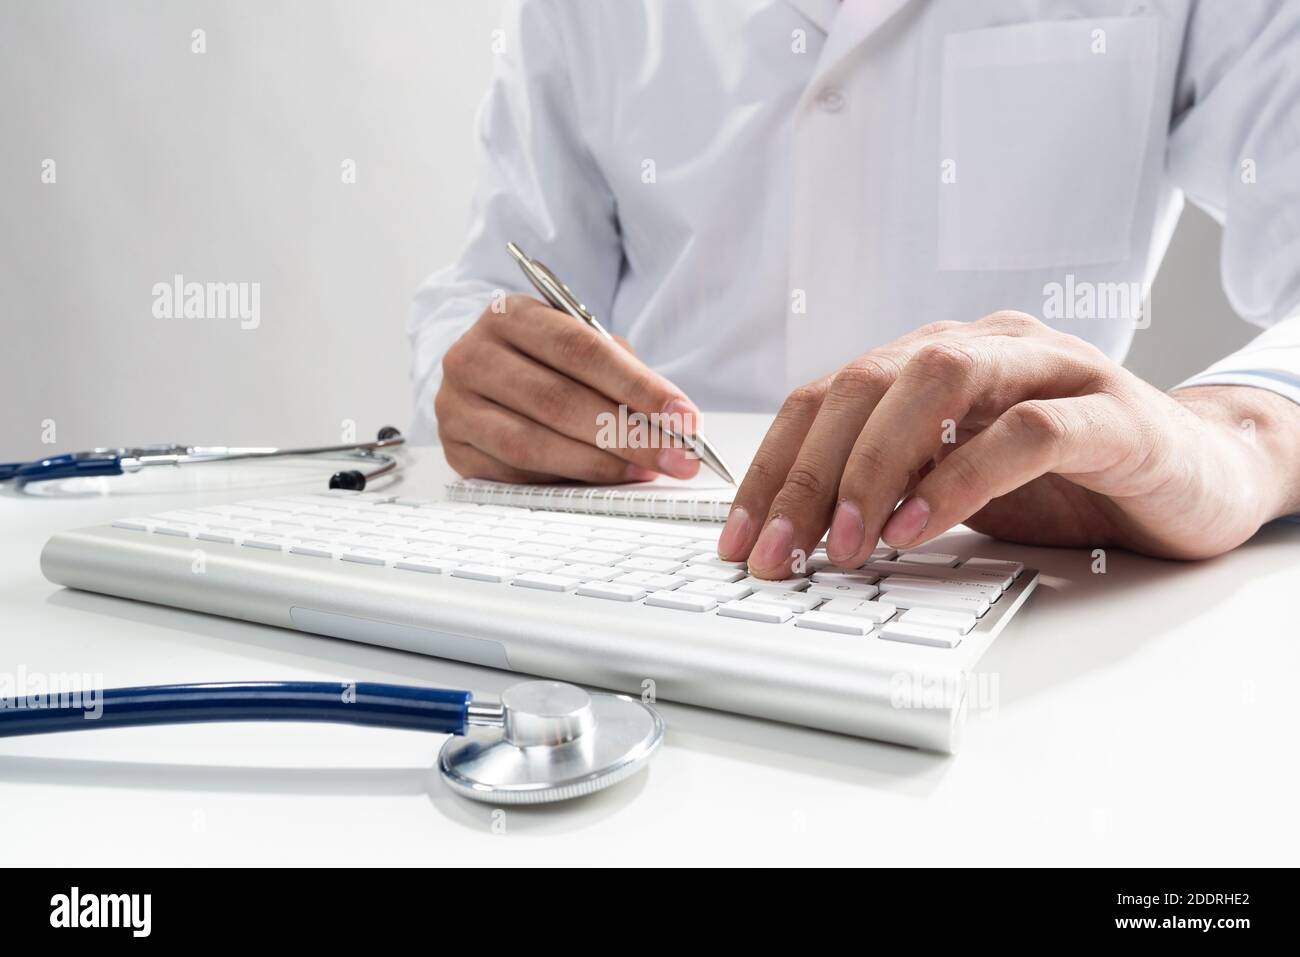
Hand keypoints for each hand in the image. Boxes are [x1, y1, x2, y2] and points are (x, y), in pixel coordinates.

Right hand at [436, 296, 701, 482]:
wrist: (483, 375)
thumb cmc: (544, 361)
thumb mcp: (579, 346)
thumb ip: (620, 372)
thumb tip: (673, 422)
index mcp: (509, 315)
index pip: (579, 350)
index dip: (637, 386)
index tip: (684, 417)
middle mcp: (471, 355)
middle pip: (557, 400)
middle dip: (628, 434)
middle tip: (678, 457)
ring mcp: (455, 405)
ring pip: (533, 443)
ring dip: (599, 464)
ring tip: (646, 471)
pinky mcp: (453, 449)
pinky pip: (514, 474)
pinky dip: (564, 481)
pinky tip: (603, 483)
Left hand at [719, 311, 1299, 577]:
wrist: (1197, 476)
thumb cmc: (1065, 481)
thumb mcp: (955, 483)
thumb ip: (889, 487)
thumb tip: (796, 536)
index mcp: (934, 360)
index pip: (829, 396)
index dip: (774, 466)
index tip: (739, 538)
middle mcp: (983, 347)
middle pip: (865, 384)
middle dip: (808, 473)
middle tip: (777, 552)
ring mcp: (1050, 369)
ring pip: (936, 382)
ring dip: (875, 466)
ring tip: (847, 544)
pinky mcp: (1110, 413)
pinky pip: (1024, 430)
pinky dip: (962, 477)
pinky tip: (920, 527)